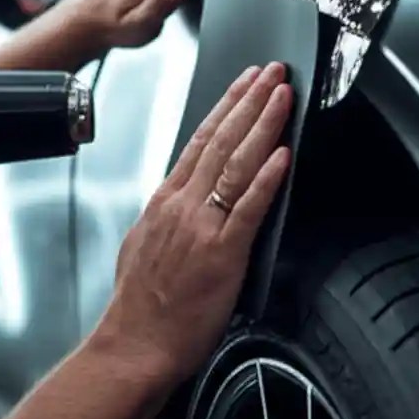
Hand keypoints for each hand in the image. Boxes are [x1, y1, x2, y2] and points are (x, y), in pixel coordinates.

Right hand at [96, 62, 292, 379]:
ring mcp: (202, 227)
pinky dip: (268, 177)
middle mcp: (182, 206)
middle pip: (221, 140)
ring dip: (264, 124)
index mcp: (164, 202)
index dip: (226, 107)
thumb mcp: (144, 245)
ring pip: (237, 163)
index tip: (245, 83)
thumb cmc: (140, 308)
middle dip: (250, 101)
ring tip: (283, 95)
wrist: (134, 346)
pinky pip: (249, 207)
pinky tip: (283, 153)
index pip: (200, 140)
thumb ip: (168, 217)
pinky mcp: (222, 253)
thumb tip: (183, 199)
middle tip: (272, 71)